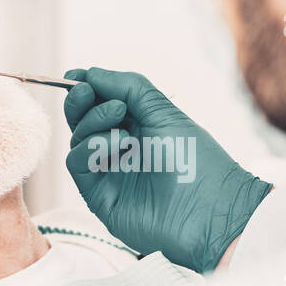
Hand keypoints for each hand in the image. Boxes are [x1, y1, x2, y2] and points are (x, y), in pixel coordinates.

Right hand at [62, 68, 270, 272]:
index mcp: (140, 126)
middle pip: (83, 119)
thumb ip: (129, 88)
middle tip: (86, 91)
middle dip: (81, 100)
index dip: (87, 86)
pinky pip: (78, 164)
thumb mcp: (164, 113)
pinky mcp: (100, 196)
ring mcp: (110, 173)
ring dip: (93, 121)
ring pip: (78, 139)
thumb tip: (92, 73)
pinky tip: (117, 143)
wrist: (209, 212)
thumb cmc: (195, 161)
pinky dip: (90, 147)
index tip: (76, 75)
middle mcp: (122, 149)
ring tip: (119, 118)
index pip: (102, 102)